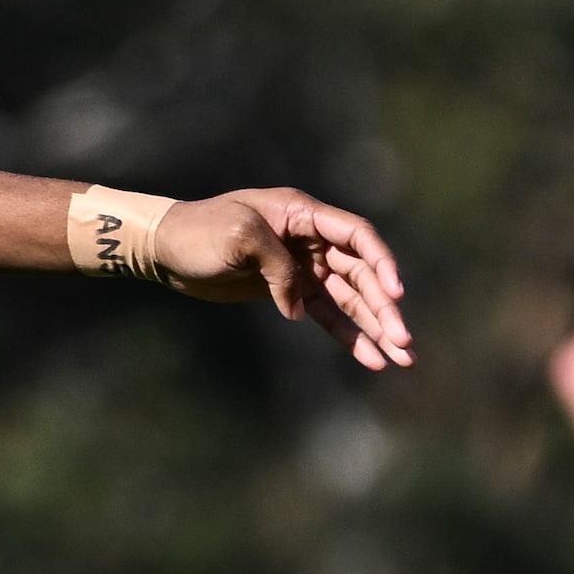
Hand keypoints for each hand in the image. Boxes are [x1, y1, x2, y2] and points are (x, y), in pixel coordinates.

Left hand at [157, 189, 415, 370]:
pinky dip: (349, 336)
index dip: (381, 262)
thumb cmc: (200, 232)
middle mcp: (311, 239)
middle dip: (385, 309)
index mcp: (302, 214)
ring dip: (376, 326)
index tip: (396, 293)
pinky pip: (328, 315)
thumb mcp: (238, 237)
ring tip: (402, 357)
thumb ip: (277, 266)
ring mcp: (304, 267)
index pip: (356, 236)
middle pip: (362, 274)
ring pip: (351, 299)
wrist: (168, 249)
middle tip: (405, 343)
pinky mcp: (291, 293)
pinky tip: (371, 359)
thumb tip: (298, 307)